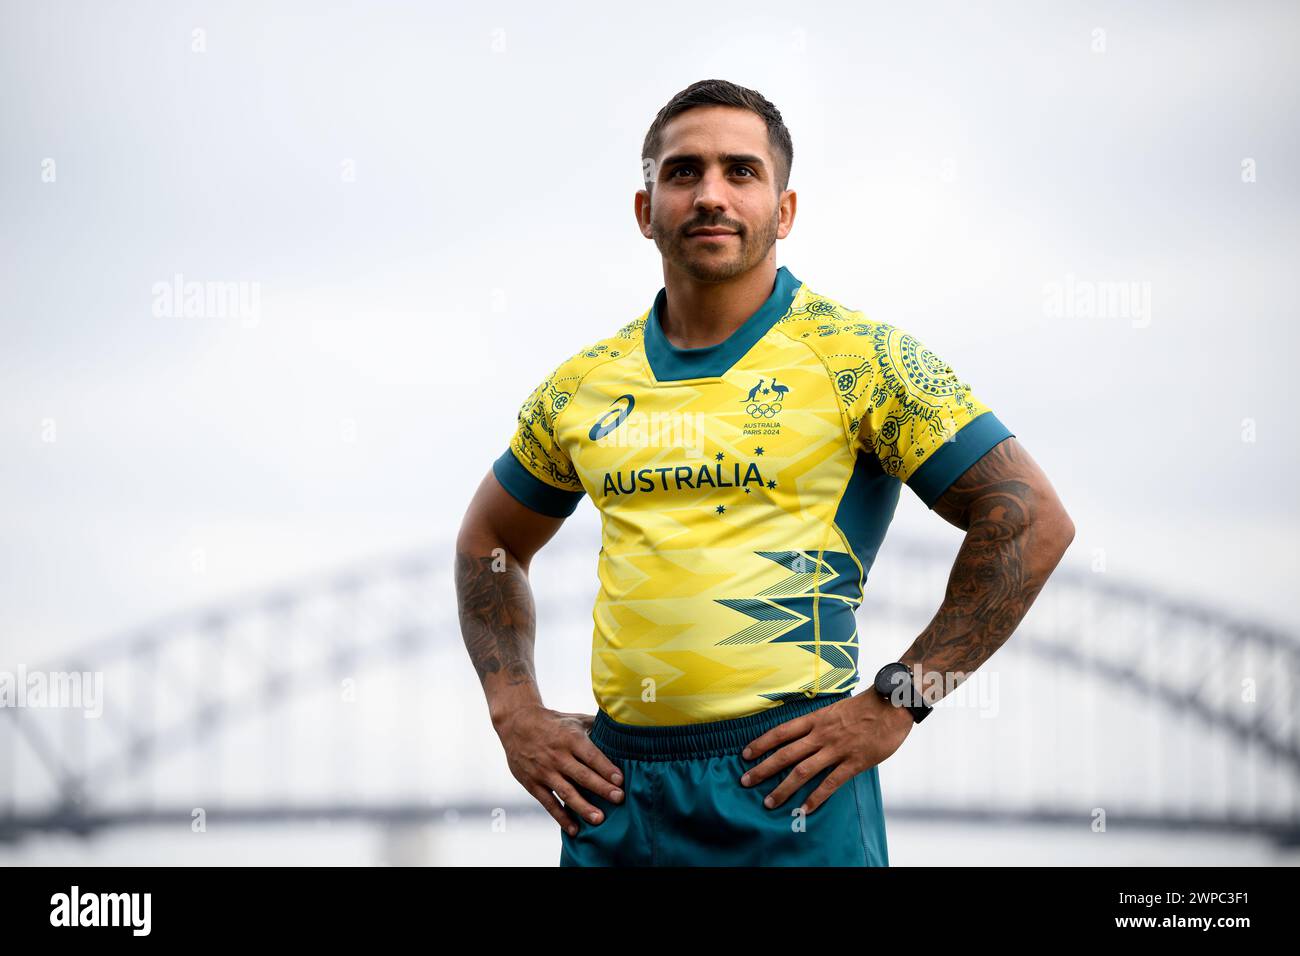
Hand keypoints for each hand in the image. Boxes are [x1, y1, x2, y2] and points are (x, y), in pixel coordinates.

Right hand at [495, 704, 624, 835]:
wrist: (517, 722)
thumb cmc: (553, 722)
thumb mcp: (574, 719)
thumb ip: (596, 726)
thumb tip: (622, 728)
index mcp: (570, 739)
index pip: (591, 756)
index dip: (606, 768)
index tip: (621, 781)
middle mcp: (558, 756)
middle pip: (582, 776)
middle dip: (602, 788)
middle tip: (619, 799)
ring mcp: (544, 771)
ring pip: (566, 793)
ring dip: (583, 807)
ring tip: (599, 819)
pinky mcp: (532, 784)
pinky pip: (549, 803)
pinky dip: (561, 818)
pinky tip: (574, 829)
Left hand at [739, 692, 911, 814]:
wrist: (893, 705)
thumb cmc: (867, 706)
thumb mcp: (836, 709)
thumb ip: (820, 723)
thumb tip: (805, 733)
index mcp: (816, 719)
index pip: (781, 732)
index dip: (761, 743)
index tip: (745, 755)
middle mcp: (821, 735)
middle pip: (785, 754)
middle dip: (763, 769)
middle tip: (745, 781)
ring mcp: (837, 749)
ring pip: (803, 771)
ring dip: (783, 788)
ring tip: (768, 802)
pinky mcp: (854, 763)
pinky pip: (831, 783)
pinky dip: (816, 798)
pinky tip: (804, 809)